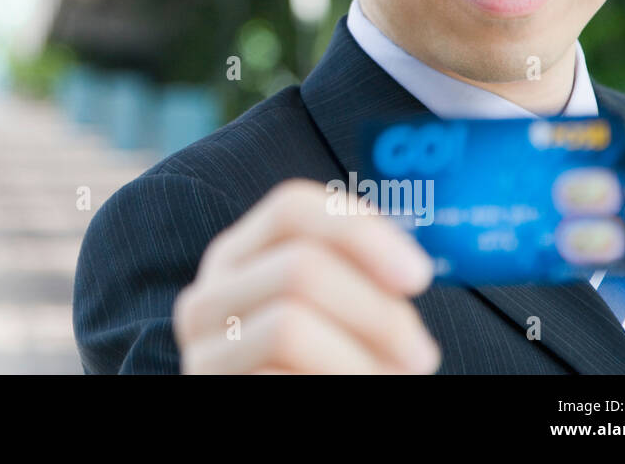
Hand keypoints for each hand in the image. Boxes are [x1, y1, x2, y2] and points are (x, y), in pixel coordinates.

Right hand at [174, 178, 440, 372]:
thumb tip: (409, 269)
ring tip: (384, 381)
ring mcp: (204, 350)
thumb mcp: (334, 317)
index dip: (360, 232)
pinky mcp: (207, 389)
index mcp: (239, 258)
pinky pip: (277, 381)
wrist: (290, 415)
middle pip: (299, 267)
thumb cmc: (324, 371)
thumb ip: (357, 282)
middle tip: (420, 354)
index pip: (291, 208)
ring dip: (358, 361)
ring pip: (288, 327)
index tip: (417, 275)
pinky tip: (338, 398)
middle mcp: (208, 296)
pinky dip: (329, 390)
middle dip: (377, 312)